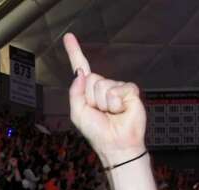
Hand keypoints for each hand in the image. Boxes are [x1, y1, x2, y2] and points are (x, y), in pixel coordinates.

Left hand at [63, 33, 144, 163]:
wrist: (116, 144)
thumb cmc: (97, 132)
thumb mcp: (78, 113)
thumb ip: (75, 92)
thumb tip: (80, 72)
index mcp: (89, 91)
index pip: (82, 67)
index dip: (75, 52)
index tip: (68, 37)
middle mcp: (103, 86)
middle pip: (91, 78)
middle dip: (91, 97)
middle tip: (99, 112)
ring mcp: (116, 87)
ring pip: (103, 85)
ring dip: (103, 103)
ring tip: (110, 113)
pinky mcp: (130, 91)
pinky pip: (117, 89)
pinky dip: (115, 103)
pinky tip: (121, 111)